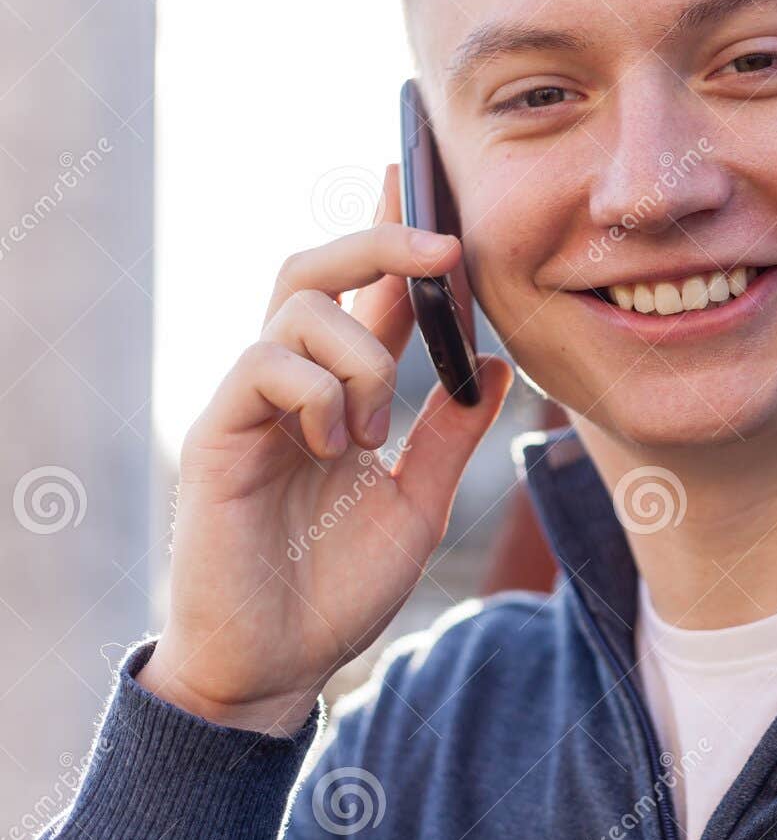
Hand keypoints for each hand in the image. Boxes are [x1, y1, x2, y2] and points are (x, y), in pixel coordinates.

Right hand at [138, 164, 513, 734]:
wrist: (278, 663)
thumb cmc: (337, 585)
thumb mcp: (418, 502)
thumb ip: (451, 435)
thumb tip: (496, 365)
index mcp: (342, 392)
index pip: (367, 292)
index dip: (395, 234)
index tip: (424, 175)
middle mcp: (291, 384)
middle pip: (318, 267)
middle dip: (380, 239)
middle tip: (445, 247)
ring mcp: (249, 404)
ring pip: (299, 307)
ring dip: (362, 356)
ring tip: (375, 430)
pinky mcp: (217, 435)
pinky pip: (265, 364)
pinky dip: (318, 392)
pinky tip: (335, 445)